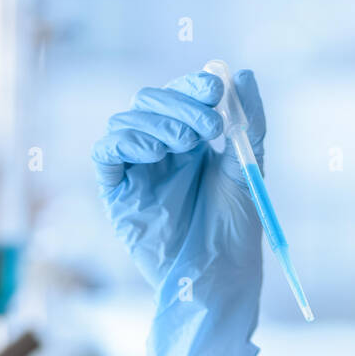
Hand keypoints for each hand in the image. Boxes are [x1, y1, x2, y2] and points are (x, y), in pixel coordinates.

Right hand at [91, 69, 265, 355]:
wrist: (220, 280)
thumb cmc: (236, 233)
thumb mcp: (247, 171)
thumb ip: (248, 125)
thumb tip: (246, 75)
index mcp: (192, 142)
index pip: (181, 96)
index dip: (193, 87)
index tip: (215, 92)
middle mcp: (161, 151)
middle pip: (151, 102)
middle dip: (178, 105)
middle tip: (207, 126)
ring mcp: (137, 170)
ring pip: (126, 120)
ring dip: (156, 121)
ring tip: (186, 142)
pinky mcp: (118, 193)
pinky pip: (106, 154)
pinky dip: (125, 140)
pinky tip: (154, 150)